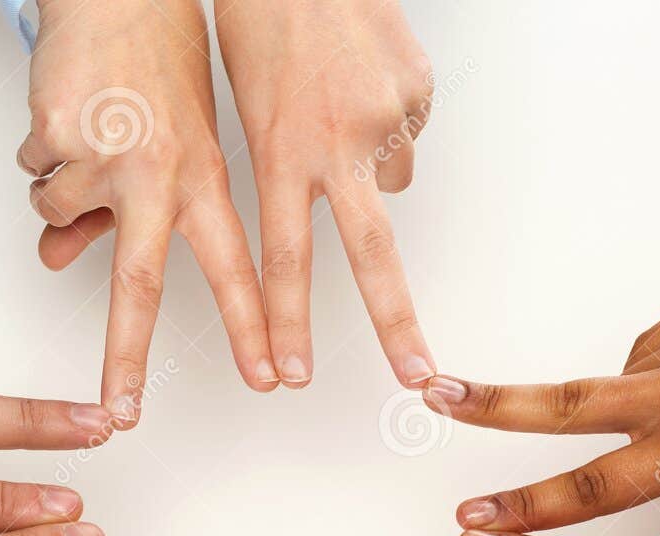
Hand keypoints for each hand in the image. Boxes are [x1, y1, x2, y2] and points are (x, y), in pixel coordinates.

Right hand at [20, 0, 274, 421]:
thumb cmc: (154, 65)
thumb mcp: (171, 145)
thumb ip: (128, 212)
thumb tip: (63, 257)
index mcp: (203, 179)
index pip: (235, 267)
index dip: (254, 327)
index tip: (268, 377)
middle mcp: (160, 175)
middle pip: (138, 285)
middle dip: (125, 357)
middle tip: (121, 409)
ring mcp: (106, 157)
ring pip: (57, 215)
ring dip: (58, 196)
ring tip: (89, 140)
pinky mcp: (58, 137)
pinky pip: (33, 171)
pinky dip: (39, 153)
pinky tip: (68, 113)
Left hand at [216, 0, 434, 387]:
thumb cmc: (261, 14)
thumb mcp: (242, 104)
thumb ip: (278, 168)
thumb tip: (321, 210)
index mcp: (280, 150)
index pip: (284, 260)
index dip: (287, 325)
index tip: (291, 374)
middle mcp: (335, 142)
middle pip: (371, 256)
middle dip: (396, 326)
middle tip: (417, 376)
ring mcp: (385, 118)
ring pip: (390, 178)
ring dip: (371, 166)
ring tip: (340, 106)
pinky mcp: (418, 92)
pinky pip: (407, 130)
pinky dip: (389, 120)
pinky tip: (364, 80)